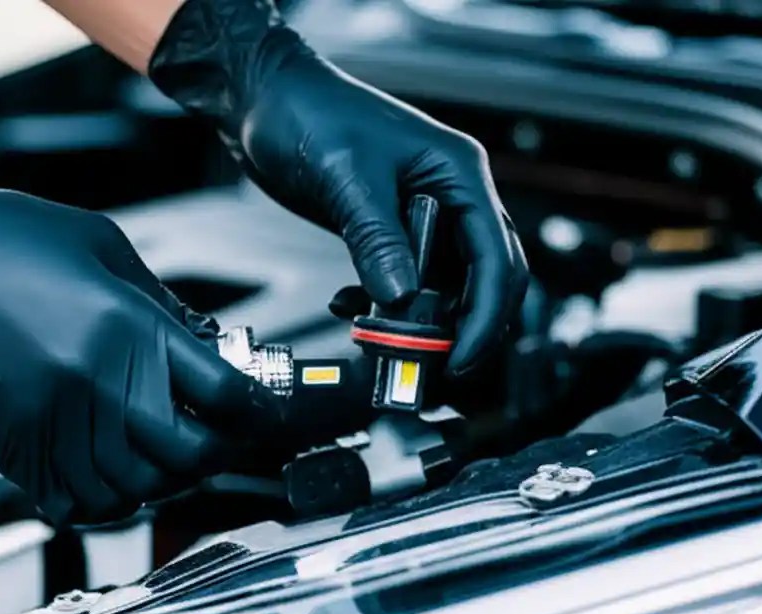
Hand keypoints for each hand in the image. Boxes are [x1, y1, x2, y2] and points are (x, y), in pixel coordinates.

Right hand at [0, 141, 282, 524]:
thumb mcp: (101, 245)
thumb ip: (159, 303)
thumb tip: (204, 342)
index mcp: (129, 328)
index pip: (226, 397)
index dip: (255, 411)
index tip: (258, 410)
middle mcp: (96, 384)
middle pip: (190, 457)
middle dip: (214, 451)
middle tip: (215, 434)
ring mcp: (52, 423)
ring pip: (135, 492)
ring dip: (161, 481)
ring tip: (163, 452)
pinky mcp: (11, 448)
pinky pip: (75, 504)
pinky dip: (106, 501)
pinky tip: (112, 470)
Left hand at [150, 0, 527, 374]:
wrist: (265, 99)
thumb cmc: (308, 114)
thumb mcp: (345, 177)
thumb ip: (376, 238)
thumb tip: (400, 298)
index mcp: (459, 174)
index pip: (496, 258)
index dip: (485, 316)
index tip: (459, 360)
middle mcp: (451, 196)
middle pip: (484, 278)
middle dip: (459, 327)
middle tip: (426, 365)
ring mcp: (423, 215)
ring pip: (443, 287)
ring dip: (415, 321)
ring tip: (375, 338)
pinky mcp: (391, 231)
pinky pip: (406, 282)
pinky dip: (384, 305)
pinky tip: (350, 309)